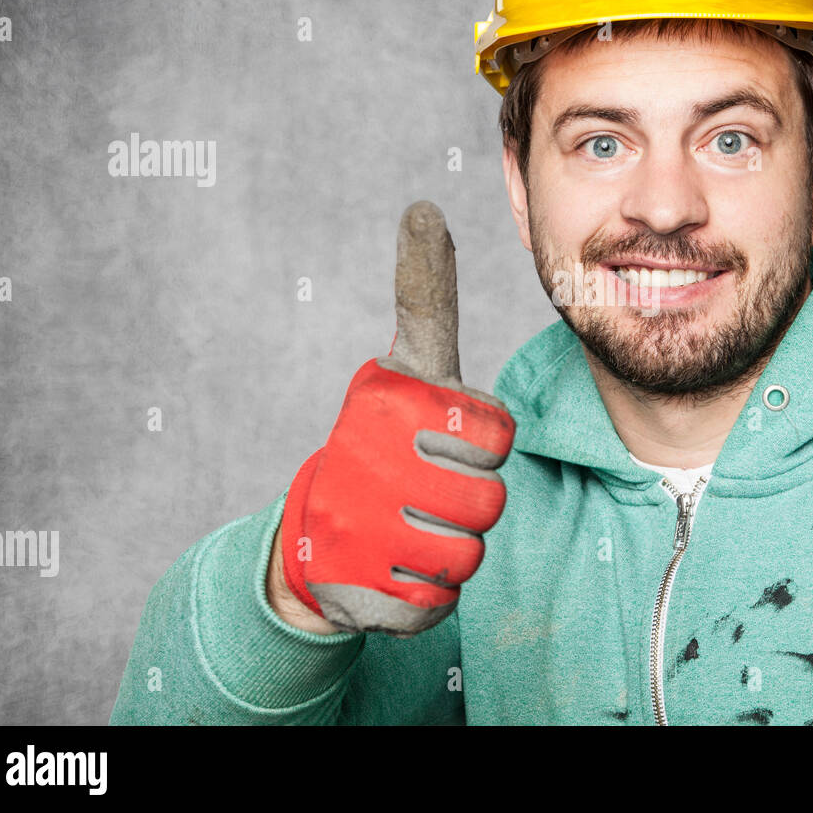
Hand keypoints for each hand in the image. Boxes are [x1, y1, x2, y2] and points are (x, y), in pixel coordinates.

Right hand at [269, 201, 515, 635]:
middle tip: (426, 491)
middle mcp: (368, 461)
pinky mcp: (358, 595)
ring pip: (468, 555)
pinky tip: (392, 569)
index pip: (496, 433)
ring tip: (410, 527)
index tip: (443, 437)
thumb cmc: (383, 440)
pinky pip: (436, 606)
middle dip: (469, 502)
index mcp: (391, 404)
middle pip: (488, 501)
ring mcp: (360, 530)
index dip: (483, 444)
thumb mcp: (408, 364)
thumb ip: (426, 294)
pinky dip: (423, 597)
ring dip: (450, 548)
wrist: (316, 534)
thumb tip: (422, 206)